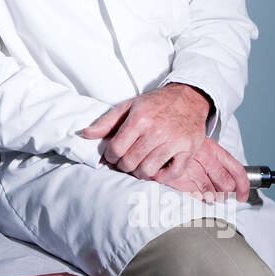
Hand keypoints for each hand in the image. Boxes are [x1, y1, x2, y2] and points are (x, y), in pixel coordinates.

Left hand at [78, 84, 209, 181]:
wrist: (189, 98)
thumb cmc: (156, 103)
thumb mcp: (129, 106)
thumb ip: (106, 122)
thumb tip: (85, 134)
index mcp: (140, 119)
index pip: (116, 149)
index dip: (110, 156)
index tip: (112, 156)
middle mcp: (157, 131)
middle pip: (130, 162)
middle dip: (123, 165)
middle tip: (125, 162)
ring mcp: (174, 142)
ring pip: (148, 171)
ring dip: (139, 172)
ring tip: (138, 165)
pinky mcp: (188, 151)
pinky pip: (171, 175)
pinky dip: (160, 177)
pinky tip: (155, 170)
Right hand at [151, 134, 249, 202]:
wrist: (154, 134)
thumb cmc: (178, 142)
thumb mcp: (200, 145)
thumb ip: (216, 161)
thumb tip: (232, 184)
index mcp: (212, 148)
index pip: (236, 170)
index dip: (243, 186)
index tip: (242, 195)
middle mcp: (203, 157)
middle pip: (226, 184)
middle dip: (225, 194)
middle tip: (220, 195)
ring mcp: (190, 168)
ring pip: (211, 193)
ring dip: (210, 197)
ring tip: (204, 194)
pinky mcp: (176, 178)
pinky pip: (194, 195)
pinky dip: (195, 198)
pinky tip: (191, 192)